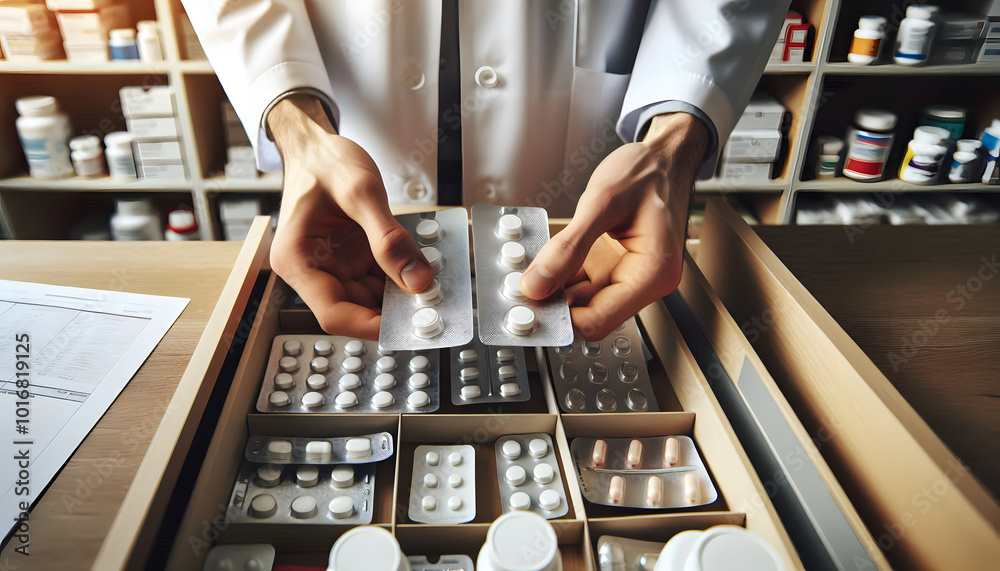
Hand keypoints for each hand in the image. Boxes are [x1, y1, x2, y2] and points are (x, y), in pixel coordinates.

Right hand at [268, 94, 433, 338]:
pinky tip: (421, 269)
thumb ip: (388, 238)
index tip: (407, 324)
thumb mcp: (361, 192)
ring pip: (370, 297)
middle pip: (355, 309)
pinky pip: (377, 278)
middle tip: (432, 304)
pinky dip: (400, 276)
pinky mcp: (349, 259)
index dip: (371, 325)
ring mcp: (332, 265)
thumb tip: (417, 280)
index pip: (333, 313)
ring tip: (433, 286)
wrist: (316, 146)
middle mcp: (312, 269)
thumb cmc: (324, 162)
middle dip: (393, 310)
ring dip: (400, 295)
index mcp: (298, 260)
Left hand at [520, 113, 708, 339]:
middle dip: (554, 304)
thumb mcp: (602, 203)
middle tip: (519, 291)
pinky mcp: (614, 265)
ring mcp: (628, 274)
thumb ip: (568, 247)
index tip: (529, 308)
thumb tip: (537, 284)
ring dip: (554, 290)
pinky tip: (541, 265)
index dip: (561, 319)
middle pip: (590, 313)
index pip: (599, 319)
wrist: (662, 156)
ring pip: (582, 298)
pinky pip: (583, 280)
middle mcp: (643, 280)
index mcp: (652, 273)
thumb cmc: (648, 171)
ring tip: (525, 276)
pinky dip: (560, 275)